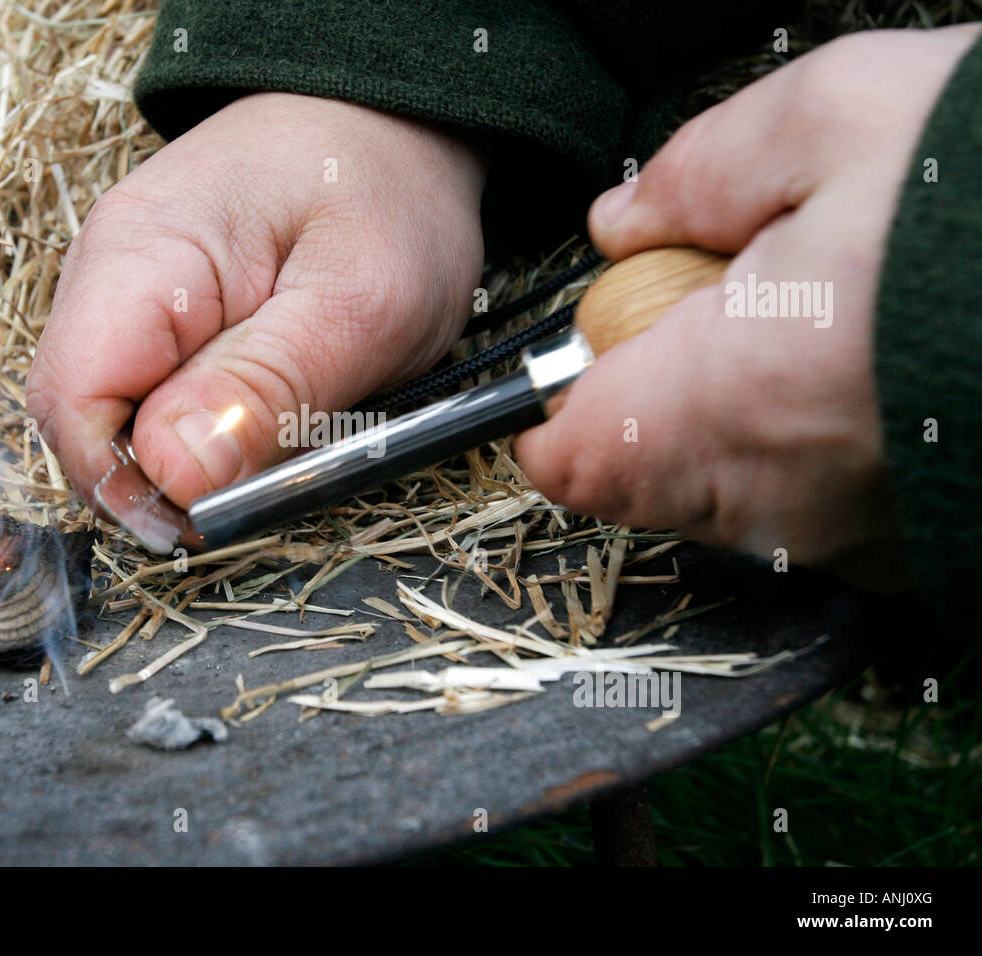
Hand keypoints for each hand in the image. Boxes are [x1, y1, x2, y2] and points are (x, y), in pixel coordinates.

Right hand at [27, 92, 484, 516]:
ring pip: (128, 426)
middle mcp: (109, 280)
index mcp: (137, 259)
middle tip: (268, 482)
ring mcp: (133, 302)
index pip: (70, 405)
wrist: (392, 121)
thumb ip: (270, 388)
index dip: (126, 486)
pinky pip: (165, 405)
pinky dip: (216, 435)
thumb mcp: (360, 299)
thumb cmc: (385, 190)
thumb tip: (177, 477)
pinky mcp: (167, 324)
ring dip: (200, 460)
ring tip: (288, 433)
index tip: (210, 520)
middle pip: (89, 427)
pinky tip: (276, 414)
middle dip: (169, 481)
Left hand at [514, 26, 980, 584]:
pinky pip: (812, 507)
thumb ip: (693, 173)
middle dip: (651, 390)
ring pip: (726, 492)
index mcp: (727, 394)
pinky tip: (872, 371)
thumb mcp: (833, 116)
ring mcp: (847, 532)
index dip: (553, 407)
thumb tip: (622, 223)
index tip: (588, 346)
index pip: (571, 455)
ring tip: (820, 323)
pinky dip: (811, 447)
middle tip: (727, 299)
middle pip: (642, 472)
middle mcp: (778, 490)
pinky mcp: (907, 544)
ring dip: (734, 417)